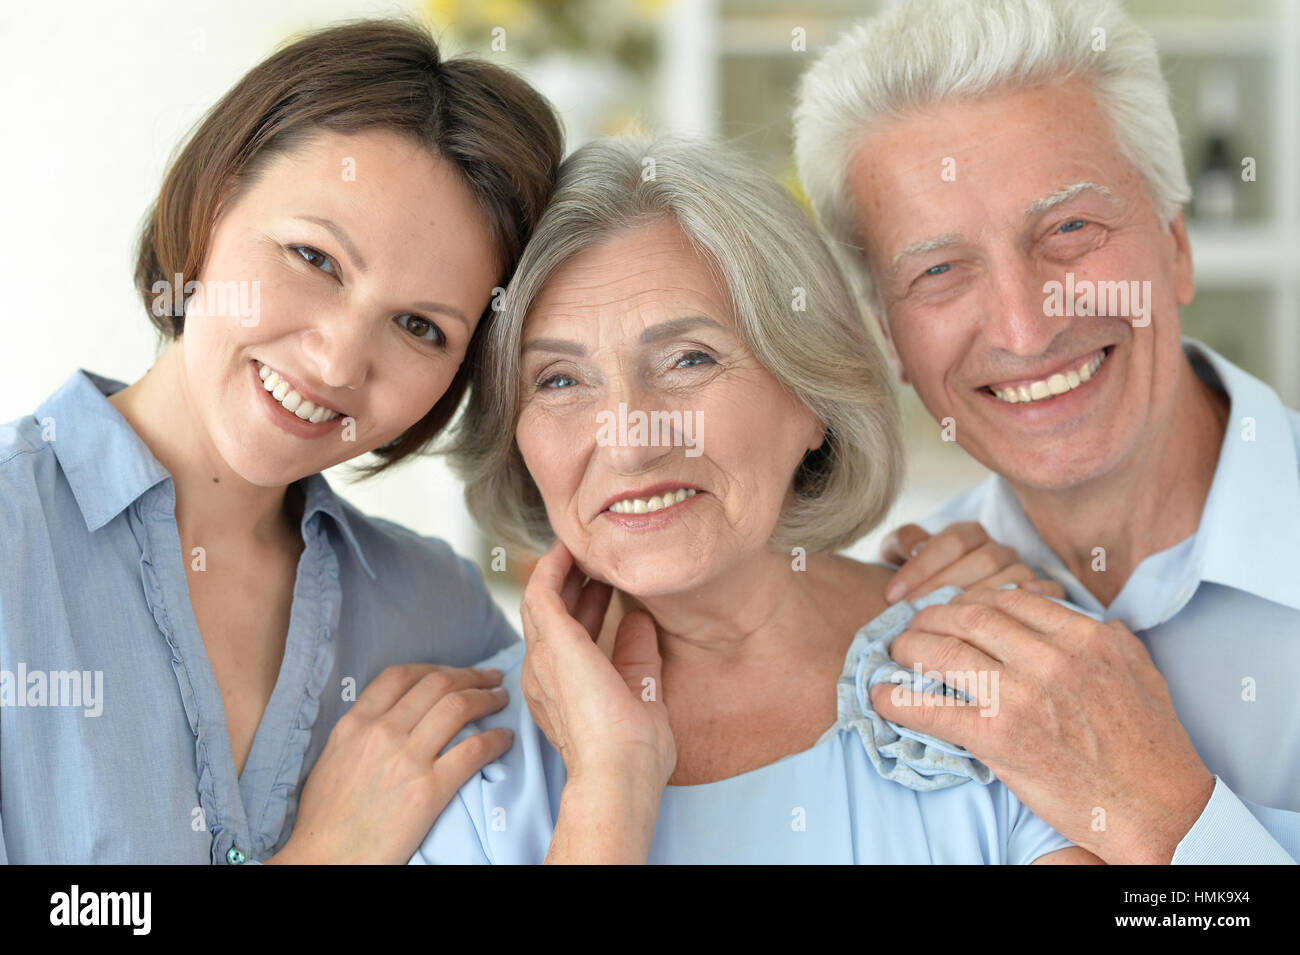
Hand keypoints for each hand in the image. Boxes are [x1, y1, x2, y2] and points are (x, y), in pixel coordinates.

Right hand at [266, 663, 512, 863]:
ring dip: (488, 698)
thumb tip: (390, 716)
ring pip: (459, 706)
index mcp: (355, 724)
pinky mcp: (429, 789)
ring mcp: (407, 759)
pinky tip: (504, 739)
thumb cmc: (325, 819)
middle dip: (471, 675)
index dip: (436, 667)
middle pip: (438, 683)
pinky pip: (474, 750)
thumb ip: (360, 732)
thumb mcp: (332, 759)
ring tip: (501, 700)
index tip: (455, 673)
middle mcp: (382, 732)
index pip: (402, 674)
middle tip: (490, 678)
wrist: (327, 859)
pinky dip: (496, 739)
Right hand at [520, 540, 674, 788]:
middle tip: (596, 561)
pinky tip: (567, 549)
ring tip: (582, 547)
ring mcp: (542, 659)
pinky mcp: (550, 643)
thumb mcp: (641, 694)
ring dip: (561, 571)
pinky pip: (542, 592)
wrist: (619, 770)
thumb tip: (641, 621)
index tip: (604, 587)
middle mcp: (544, 675)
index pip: (570, 640)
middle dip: (573, 585)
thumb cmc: (633, 753)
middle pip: (553, 616)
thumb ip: (636, 657)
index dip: (584, 609)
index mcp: (563, 692)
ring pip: (542, 601)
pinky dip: (551, 568)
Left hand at [868, 587, 1213, 863]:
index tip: (953, 612)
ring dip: (909, 649)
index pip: (1006, 599)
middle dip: (931, 618)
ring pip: (943, 651)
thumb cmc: (1152, 745)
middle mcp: (1050, 657)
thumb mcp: (1138, 670)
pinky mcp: (999, 737)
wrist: (1159, 809)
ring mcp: (1021, 695)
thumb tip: (1079, 616)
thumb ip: (1103, 637)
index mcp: (1083, 637)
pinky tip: (881, 697)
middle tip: (914, 628)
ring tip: (896, 655)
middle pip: (968, 616)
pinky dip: (897, 700)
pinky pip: (932, 708)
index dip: (968, 601)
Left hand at [881, 521, 1064, 602]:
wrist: (936, 614)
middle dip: (946, 588)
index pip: (953, 541)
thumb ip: (903, 542)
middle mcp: (999, 551)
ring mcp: (1023, 573)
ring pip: (1013, 578)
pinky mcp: (1043, 597)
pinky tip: (1011, 618)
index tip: (893, 596)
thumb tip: (915, 546)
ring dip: (980, 602)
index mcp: (970, 535)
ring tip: (949, 626)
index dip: (922, 567)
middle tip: (914, 615)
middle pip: (984, 561)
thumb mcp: (901, 557)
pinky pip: (1051, 591)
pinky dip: (1038, 599)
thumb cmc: (918, 586)